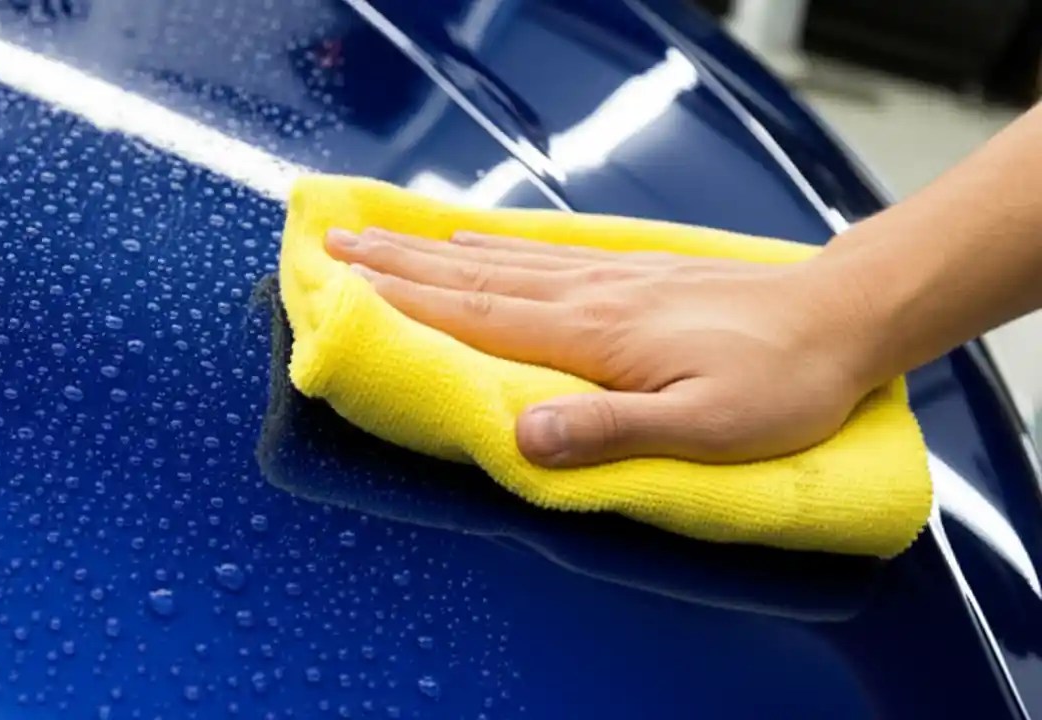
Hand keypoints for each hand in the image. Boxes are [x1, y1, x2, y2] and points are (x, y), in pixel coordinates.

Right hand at [325, 227, 876, 466]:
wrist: (840, 317)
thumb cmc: (780, 383)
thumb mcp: (703, 428)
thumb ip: (609, 432)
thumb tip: (522, 437)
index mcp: (591, 335)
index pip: (477, 317)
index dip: (404, 304)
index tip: (344, 285)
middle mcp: (586, 295)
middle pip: (470, 277)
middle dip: (396, 264)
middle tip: (333, 245)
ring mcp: (606, 278)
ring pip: (498, 260)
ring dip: (429, 250)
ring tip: (379, 238)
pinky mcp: (629, 273)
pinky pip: (540, 253)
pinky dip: (491, 245)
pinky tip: (471, 239)